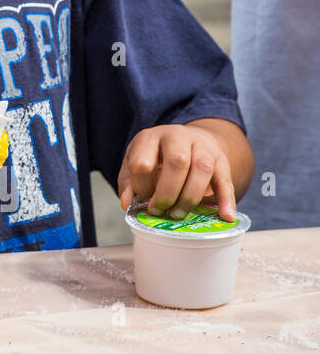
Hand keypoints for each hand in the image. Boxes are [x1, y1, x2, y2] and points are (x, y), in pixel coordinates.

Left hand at [118, 124, 236, 221]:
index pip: (142, 162)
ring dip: (190, 197)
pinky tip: (225, 216)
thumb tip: (127, 204)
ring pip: (202, 169)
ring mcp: (201, 146)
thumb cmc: (157, 155)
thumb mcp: (136, 161)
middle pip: (176, 162)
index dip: (141, 186)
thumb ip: (129, 182)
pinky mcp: (220, 159)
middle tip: (162, 212)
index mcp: (150, 137)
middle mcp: (176, 136)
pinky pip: (225, 180)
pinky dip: (226, 200)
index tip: (144, 200)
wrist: (189, 139)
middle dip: (168, 193)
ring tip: (179, 214)